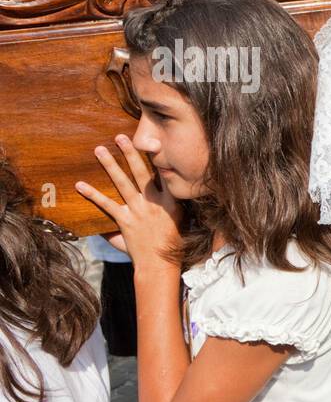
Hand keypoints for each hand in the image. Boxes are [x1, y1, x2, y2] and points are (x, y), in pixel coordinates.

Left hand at [76, 135, 182, 269]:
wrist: (162, 264)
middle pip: (142, 172)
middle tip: (120, 137)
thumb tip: (163, 191)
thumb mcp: (178, 222)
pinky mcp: (126, 222)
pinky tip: (81, 184)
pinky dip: (93, 195)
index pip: (164, 174)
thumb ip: (168, 206)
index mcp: (171, 201)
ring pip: (123, 183)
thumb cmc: (171, 245)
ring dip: (111, 165)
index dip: (158, 157)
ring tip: (99, 150)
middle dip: (131, 153)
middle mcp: (155, 202)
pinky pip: (106, 205)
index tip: (152, 141)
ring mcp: (140, 211)